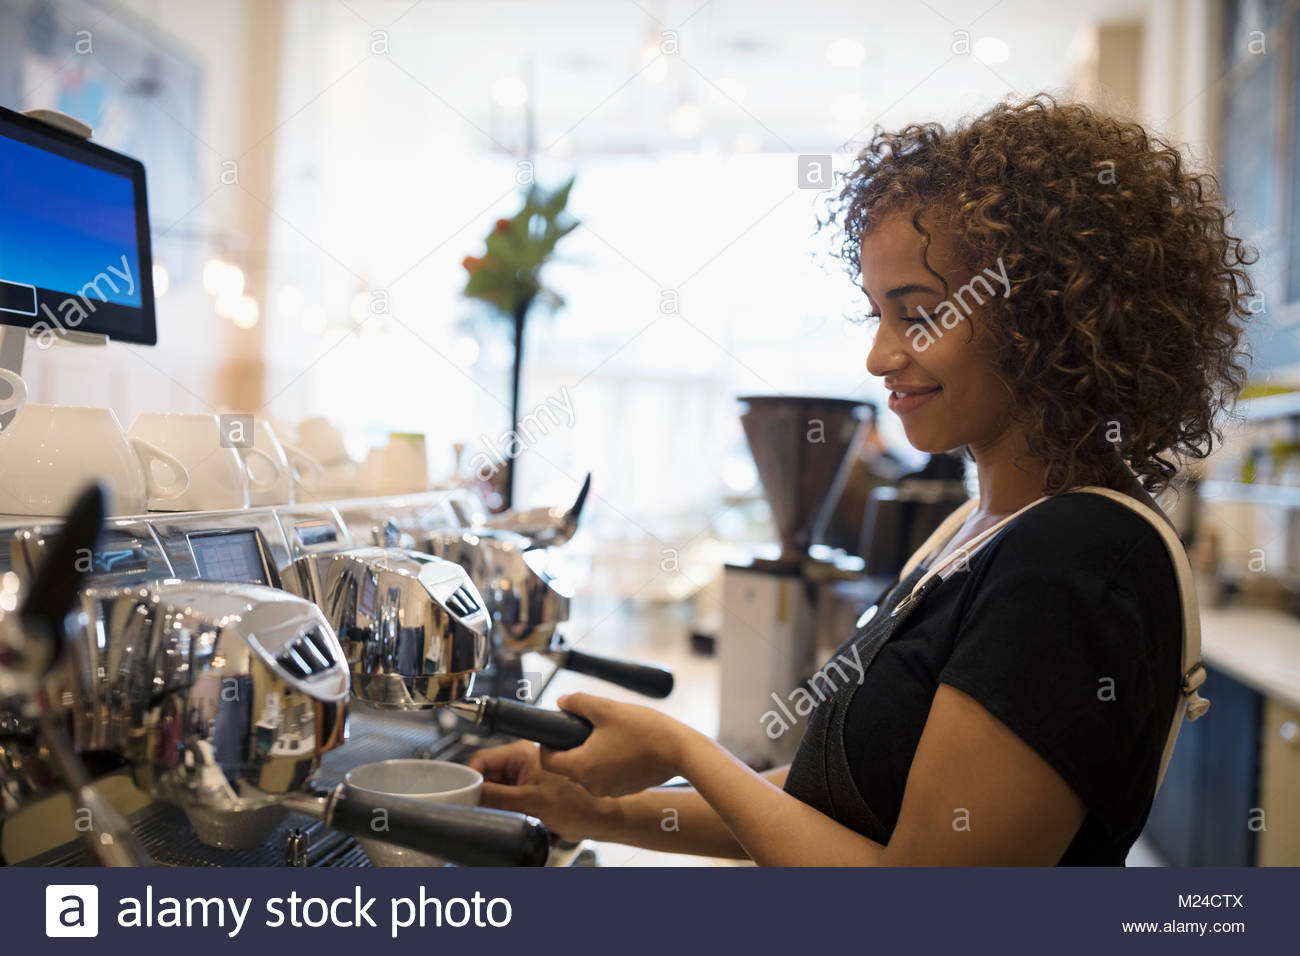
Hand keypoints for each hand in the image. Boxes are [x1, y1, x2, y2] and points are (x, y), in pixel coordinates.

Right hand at [467, 740, 618, 841]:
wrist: (601, 819)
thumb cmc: (578, 803)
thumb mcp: (530, 802)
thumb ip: (497, 797)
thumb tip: (470, 792)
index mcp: (520, 753)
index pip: (482, 760)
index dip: (470, 778)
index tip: (464, 797)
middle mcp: (523, 762)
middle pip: (489, 780)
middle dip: (490, 800)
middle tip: (492, 815)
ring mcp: (528, 779)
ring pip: (500, 795)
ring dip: (505, 811)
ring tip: (520, 818)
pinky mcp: (533, 794)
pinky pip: (513, 805)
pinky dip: (517, 816)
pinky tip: (530, 823)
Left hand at [538, 693, 687, 796]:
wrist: (680, 751)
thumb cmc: (643, 730)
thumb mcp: (606, 708)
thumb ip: (578, 703)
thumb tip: (562, 702)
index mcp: (581, 767)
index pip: (548, 761)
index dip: (548, 743)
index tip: (557, 730)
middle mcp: (592, 785)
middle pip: (568, 766)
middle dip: (573, 746)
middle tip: (587, 726)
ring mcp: (610, 791)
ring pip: (588, 771)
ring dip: (591, 754)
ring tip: (610, 733)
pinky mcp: (626, 790)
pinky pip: (607, 776)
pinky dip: (609, 762)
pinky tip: (625, 745)